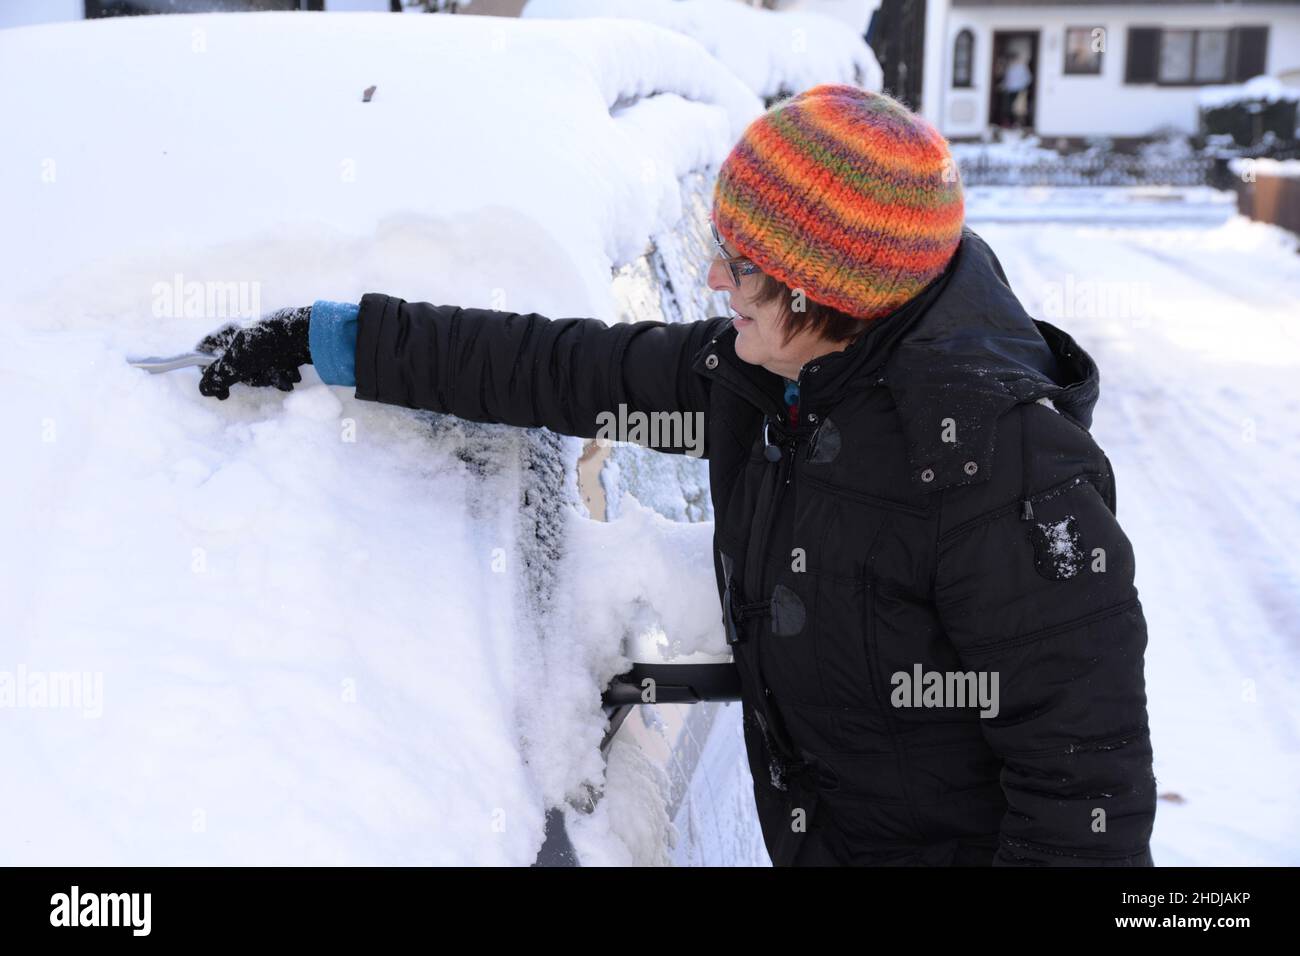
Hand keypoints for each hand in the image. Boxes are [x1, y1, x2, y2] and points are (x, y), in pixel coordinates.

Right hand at [197, 306, 312, 399]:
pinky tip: (290, 373)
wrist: (306, 335)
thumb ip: (219, 377)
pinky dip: (283, 374)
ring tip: (281, 375)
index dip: (206, 369)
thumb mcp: (237, 363)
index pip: (205, 349)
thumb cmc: (266, 345)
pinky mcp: (282, 351)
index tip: (219, 389)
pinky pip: (276, 369)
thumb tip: (205, 390)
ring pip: (258, 371)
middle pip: (236, 367)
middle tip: (258, 377)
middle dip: (251, 378)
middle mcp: (245, 337)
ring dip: (270, 377)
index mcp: (229, 333)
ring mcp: (264, 344)